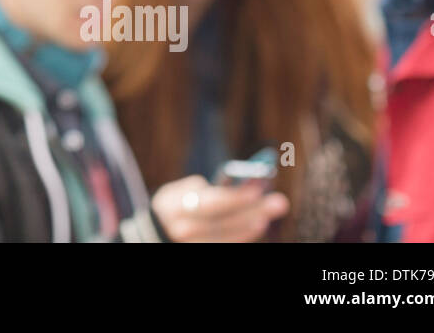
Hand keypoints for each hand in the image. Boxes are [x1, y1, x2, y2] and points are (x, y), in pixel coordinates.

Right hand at [150, 175, 288, 241]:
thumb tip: (238, 183)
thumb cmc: (173, 206)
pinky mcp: (200, 251)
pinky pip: (225, 246)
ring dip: (250, 227)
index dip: (236, 197)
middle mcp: (184, 229)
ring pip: (227, 238)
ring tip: (266, 217)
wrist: (154, 234)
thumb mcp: (178, 191)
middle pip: (224, 222)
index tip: (258, 189)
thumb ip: (203, 188)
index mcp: (176, 206)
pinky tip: (254, 226)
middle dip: (254, 211)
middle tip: (280, 202)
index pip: (211, 203)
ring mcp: (192, 244)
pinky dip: (241, 236)